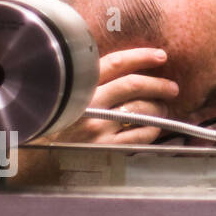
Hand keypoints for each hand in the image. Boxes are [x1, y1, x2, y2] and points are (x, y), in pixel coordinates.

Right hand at [43, 47, 179, 145]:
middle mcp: (88, 105)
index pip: (115, 63)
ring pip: (142, 109)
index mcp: (78, 87)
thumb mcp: (70, 96)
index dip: (141, 56)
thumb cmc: (62, 123)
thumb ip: (94, 81)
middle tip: (172, 87)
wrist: (42, 159)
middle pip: (133, 85)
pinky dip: (153, 128)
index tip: (161, 56)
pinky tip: (152, 127)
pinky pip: (142, 134)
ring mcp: (98, 128)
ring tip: (162, 109)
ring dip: (159, 107)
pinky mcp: (107, 148)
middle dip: (159, 84)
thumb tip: (133, 68)